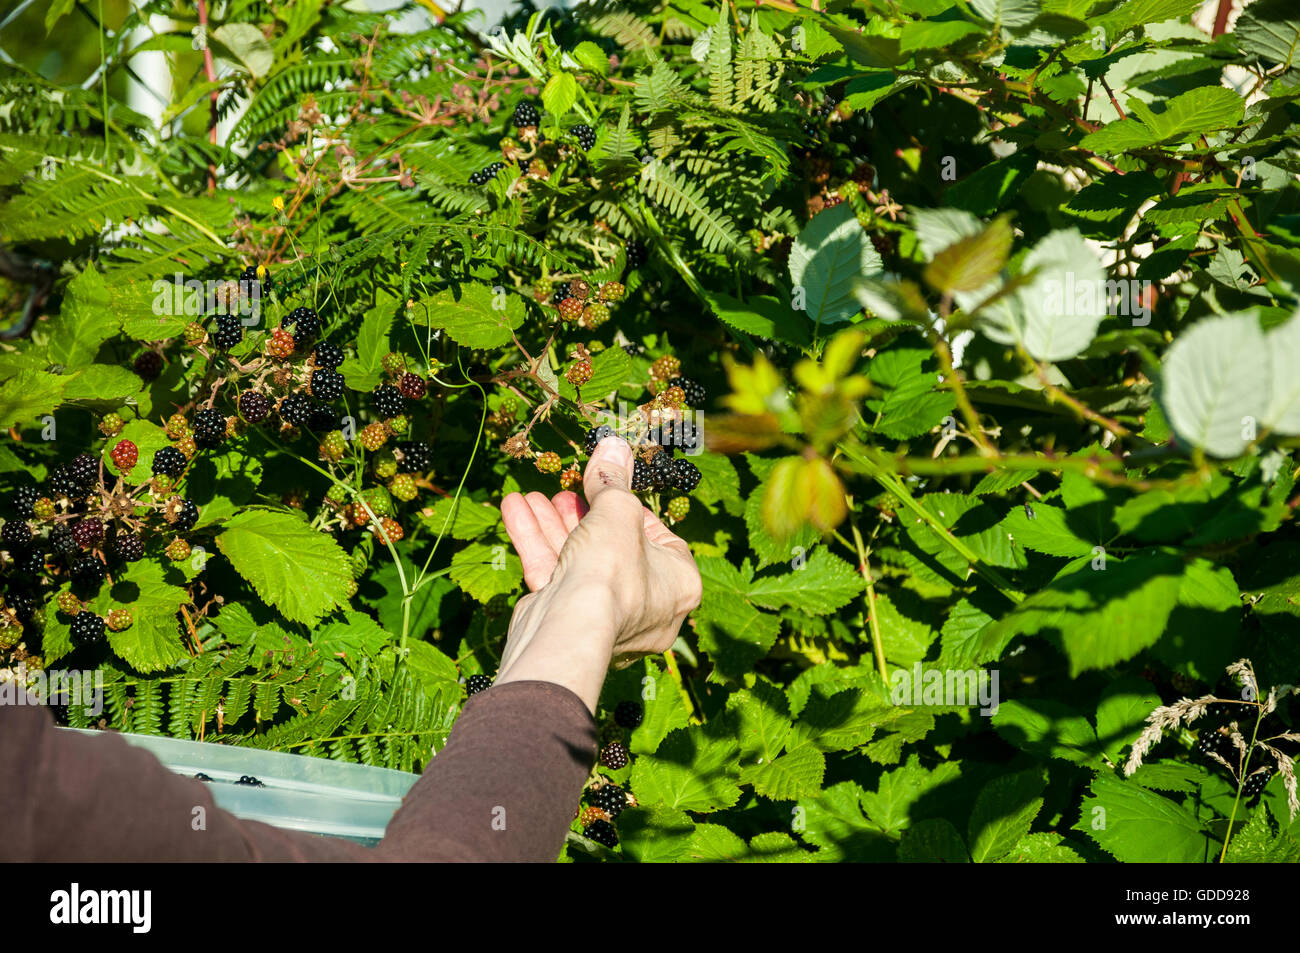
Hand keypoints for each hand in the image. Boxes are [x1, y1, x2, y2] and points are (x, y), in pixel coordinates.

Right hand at [494, 437, 701, 711]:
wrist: (570, 630)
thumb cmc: (613, 571)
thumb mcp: (616, 510)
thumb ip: (613, 479)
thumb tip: (614, 444)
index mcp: (679, 584)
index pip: (660, 538)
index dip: (631, 509)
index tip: (609, 488)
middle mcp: (648, 607)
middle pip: (613, 548)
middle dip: (582, 514)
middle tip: (565, 490)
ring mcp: (605, 619)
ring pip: (578, 561)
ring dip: (552, 524)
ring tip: (533, 495)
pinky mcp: (568, 622)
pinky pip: (554, 576)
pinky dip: (535, 542)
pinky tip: (514, 508)